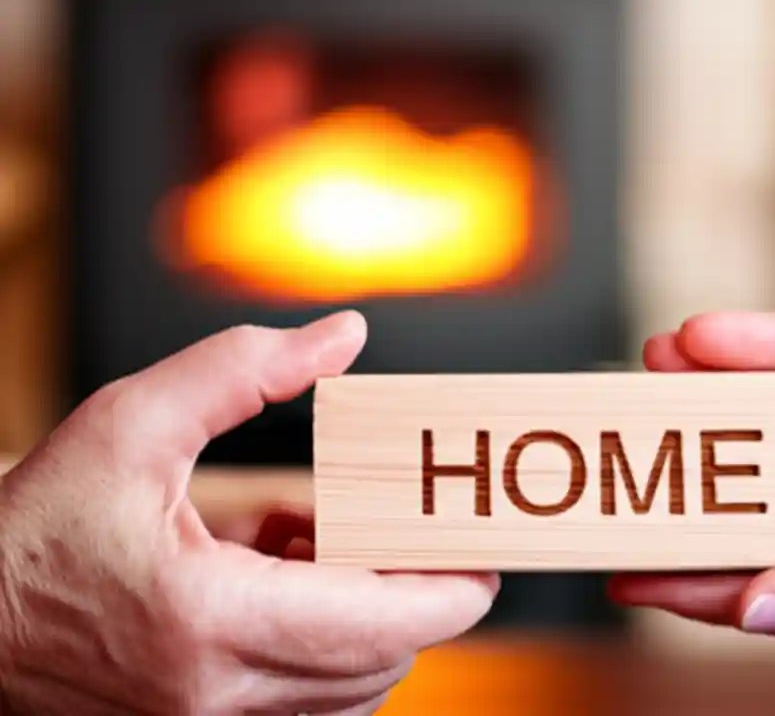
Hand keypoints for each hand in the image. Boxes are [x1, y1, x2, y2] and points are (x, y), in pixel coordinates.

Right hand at [0, 314, 497, 714]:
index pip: (378, 625)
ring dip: (365, 618)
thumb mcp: (129, 420)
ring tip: (323, 539)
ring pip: (345, 690)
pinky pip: (301, 702)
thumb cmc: (33, 525)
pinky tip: (280, 571)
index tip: (488, 557)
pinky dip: (319, 646)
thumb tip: (344, 336)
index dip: (451, 593)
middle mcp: (215, 693)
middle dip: (414, 596)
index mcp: (207, 618)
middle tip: (415, 529)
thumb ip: (244, 370)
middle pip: (378, 661)